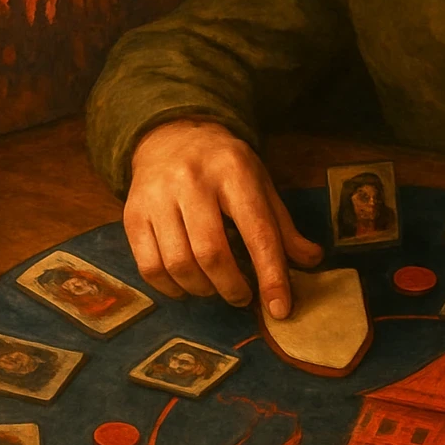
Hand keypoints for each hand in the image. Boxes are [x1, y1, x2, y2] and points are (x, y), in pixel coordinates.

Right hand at [123, 118, 321, 315]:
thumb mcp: (260, 184)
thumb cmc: (223, 166)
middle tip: (243, 296)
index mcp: (234, 172)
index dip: (271, 275)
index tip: (280, 308)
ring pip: (178, 264)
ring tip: (215, 288)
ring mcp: (156, 197)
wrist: (170, 136)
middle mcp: (191, 181)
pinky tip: (186, 285)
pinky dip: (170, 288)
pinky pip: (149, 267)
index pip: (257, 231)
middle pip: (211, 252)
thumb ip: (283, 225)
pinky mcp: (132, 214)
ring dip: (203, 290)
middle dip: (232, 287)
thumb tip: (312, 260)